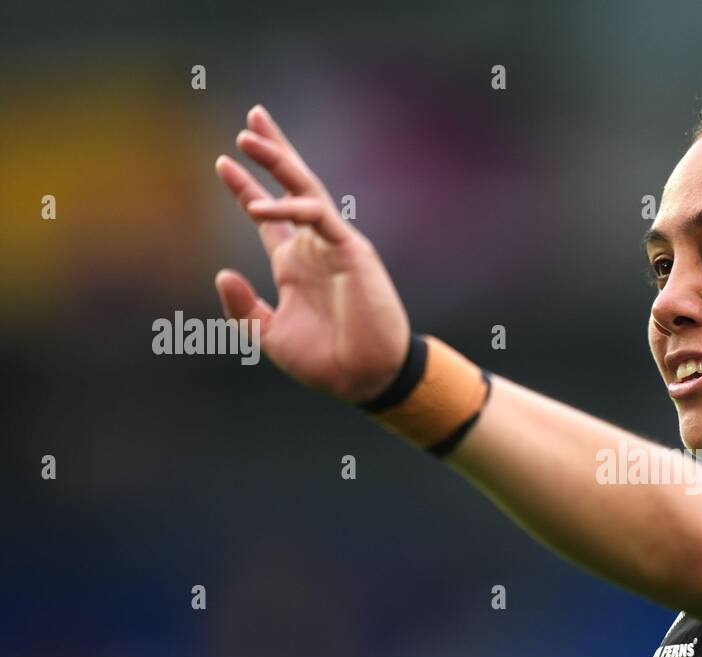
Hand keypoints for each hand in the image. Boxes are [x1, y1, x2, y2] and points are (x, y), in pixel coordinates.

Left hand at [214, 104, 409, 403]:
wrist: (363, 377)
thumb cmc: (325, 361)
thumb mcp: (269, 335)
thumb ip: (243, 308)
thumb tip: (222, 273)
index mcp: (297, 265)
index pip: (271, 217)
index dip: (247, 188)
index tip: (222, 164)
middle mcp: (315, 248)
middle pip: (293, 187)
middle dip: (273, 151)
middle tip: (252, 117)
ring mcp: (334, 246)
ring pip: (306, 190)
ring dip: (278, 161)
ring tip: (248, 138)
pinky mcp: (351, 251)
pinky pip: (319, 217)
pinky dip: (289, 208)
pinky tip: (258, 208)